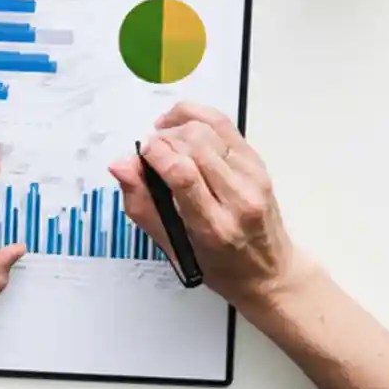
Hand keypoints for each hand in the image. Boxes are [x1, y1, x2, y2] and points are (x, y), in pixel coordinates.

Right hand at [109, 102, 316, 309]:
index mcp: (213, 226)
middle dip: (163, 139)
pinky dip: (196, 117)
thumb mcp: (172, 247)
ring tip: (165, 140)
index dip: (154, 153)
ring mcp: (253, 177)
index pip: (182, 174)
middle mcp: (238, 199)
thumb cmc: (220, 265)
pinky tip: (181, 126)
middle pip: (195, 144)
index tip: (141, 154)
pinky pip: (224, 124)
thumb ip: (142, 204)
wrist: (267, 271)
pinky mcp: (258, 163)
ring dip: (178, 126)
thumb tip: (121, 165)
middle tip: (151, 151)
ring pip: (209, 129)